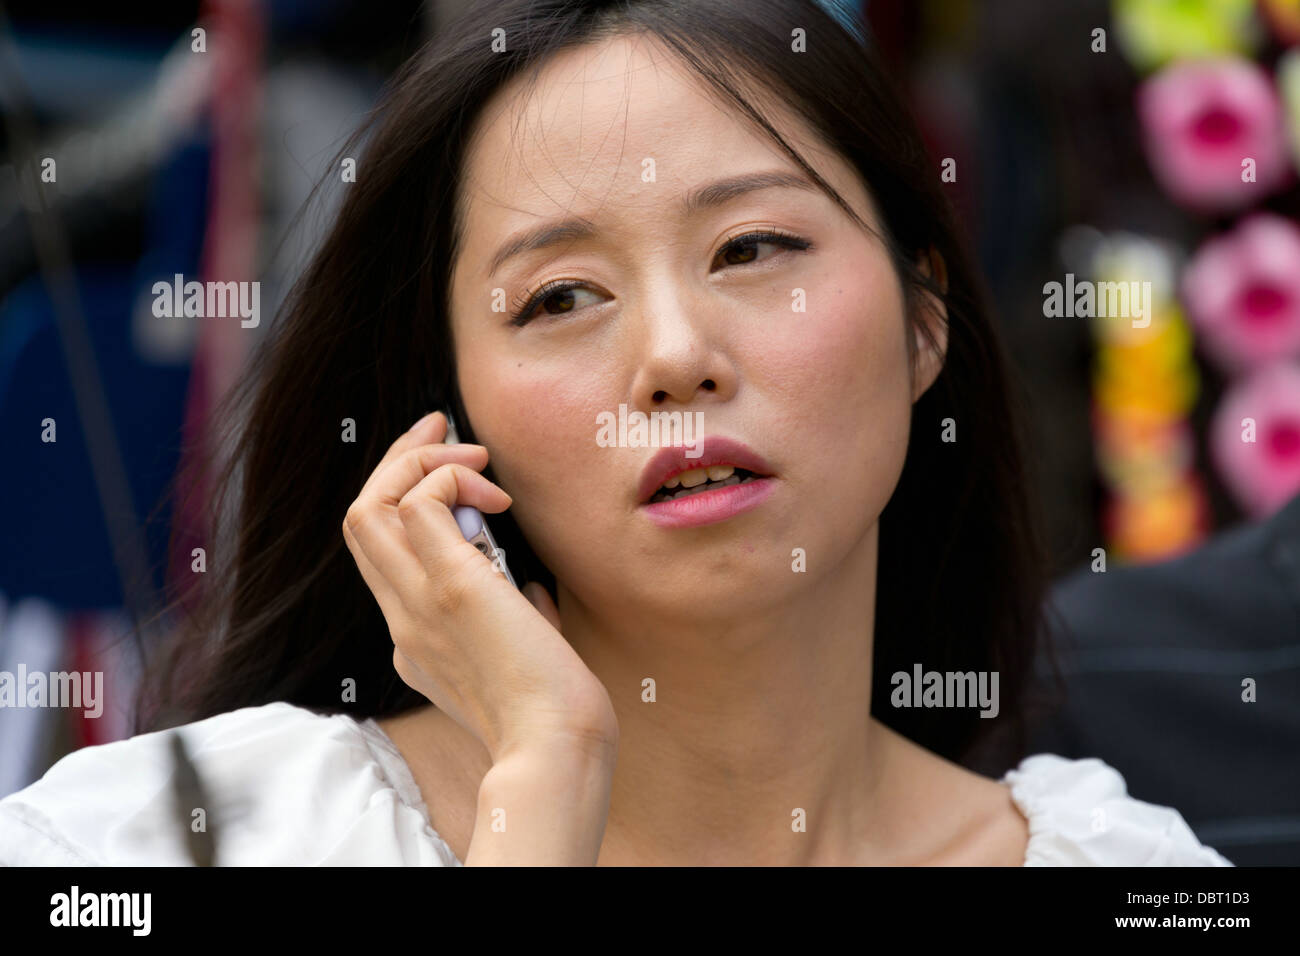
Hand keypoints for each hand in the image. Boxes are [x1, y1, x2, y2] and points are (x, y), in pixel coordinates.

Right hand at [341, 411, 617, 760]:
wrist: (555, 748)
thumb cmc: (553, 710)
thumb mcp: (519, 659)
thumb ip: (512, 619)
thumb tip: (530, 590)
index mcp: (414, 639)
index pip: (381, 553)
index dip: (405, 501)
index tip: (451, 470)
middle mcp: (401, 619)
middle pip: (360, 519)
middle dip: (396, 461)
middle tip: (440, 427)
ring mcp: (416, 603)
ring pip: (369, 505)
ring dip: (420, 462)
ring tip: (475, 456)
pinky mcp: (450, 587)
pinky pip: (419, 504)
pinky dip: (451, 478)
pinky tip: (496, 492)